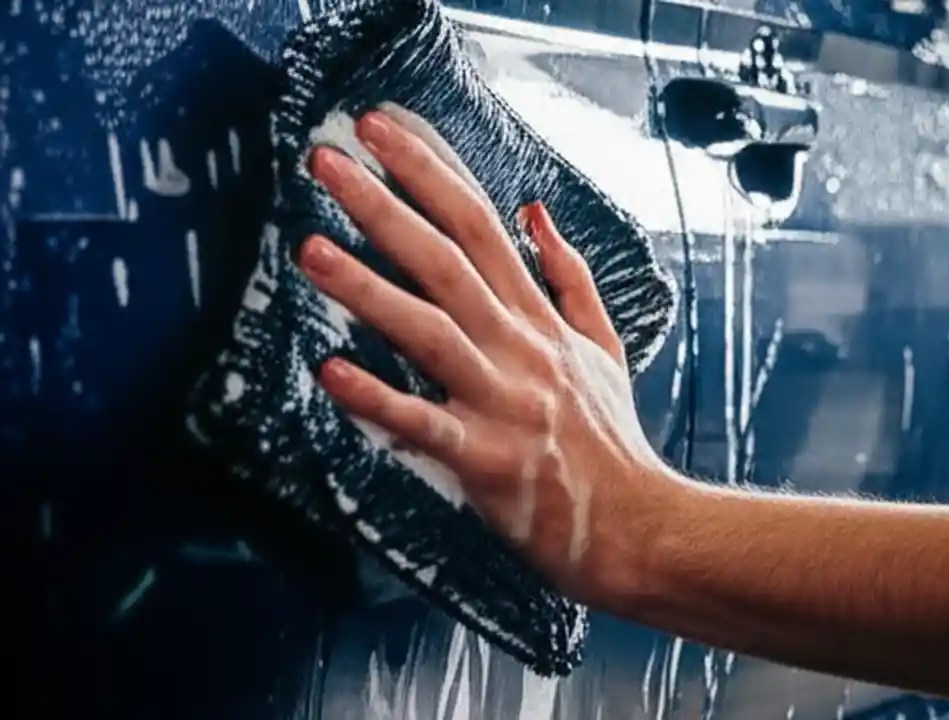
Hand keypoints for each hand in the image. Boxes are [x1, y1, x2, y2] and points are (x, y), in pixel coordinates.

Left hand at [300, 111, 676, 605]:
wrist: (638, 524)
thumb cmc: (612, 440)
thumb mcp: (604, 344)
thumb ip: (569, 275)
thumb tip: (537, 212)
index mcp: (539, 318)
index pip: (479, 224)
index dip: (428, 171)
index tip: (381, 128)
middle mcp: (518, 347)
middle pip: (446, 260)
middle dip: (384, 205)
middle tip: (325, 159)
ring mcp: (503, 401)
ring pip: (431, 330)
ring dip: (368, 288)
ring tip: (309, 250)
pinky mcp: (487, 460)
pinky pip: (425, 425)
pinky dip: (378, 398)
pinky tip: (331, 372)